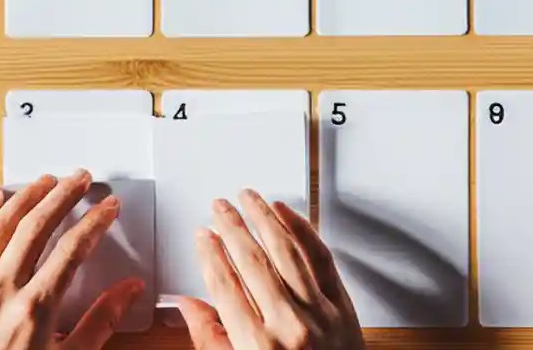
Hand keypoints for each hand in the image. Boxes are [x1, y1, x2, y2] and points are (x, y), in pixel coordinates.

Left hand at [0, 170, 144, 349]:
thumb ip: (99, 323)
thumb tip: (128, 291)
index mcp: (35, 310)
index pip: (72, 249)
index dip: (95, 222)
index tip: (108, 207)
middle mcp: (1, 293)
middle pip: (36, 227)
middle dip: (63, 196)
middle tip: (80, 179)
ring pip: (0, 228)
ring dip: (26, 197)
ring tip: (46, 181)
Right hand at [177, 190, 364, 349]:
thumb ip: (211, 342)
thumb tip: (189, 307)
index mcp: (257, 346)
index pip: (226, 285)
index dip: (210, 254)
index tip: (202, 235)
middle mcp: (289, 325)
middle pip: (253, 260)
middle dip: (232, 227)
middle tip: (220, 206)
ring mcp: (320, 313)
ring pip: (287, 250)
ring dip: (265, 218)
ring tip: (249, 198)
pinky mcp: (343, 307)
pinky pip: (321, 257)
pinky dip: (304, 230)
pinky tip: (288, 214)